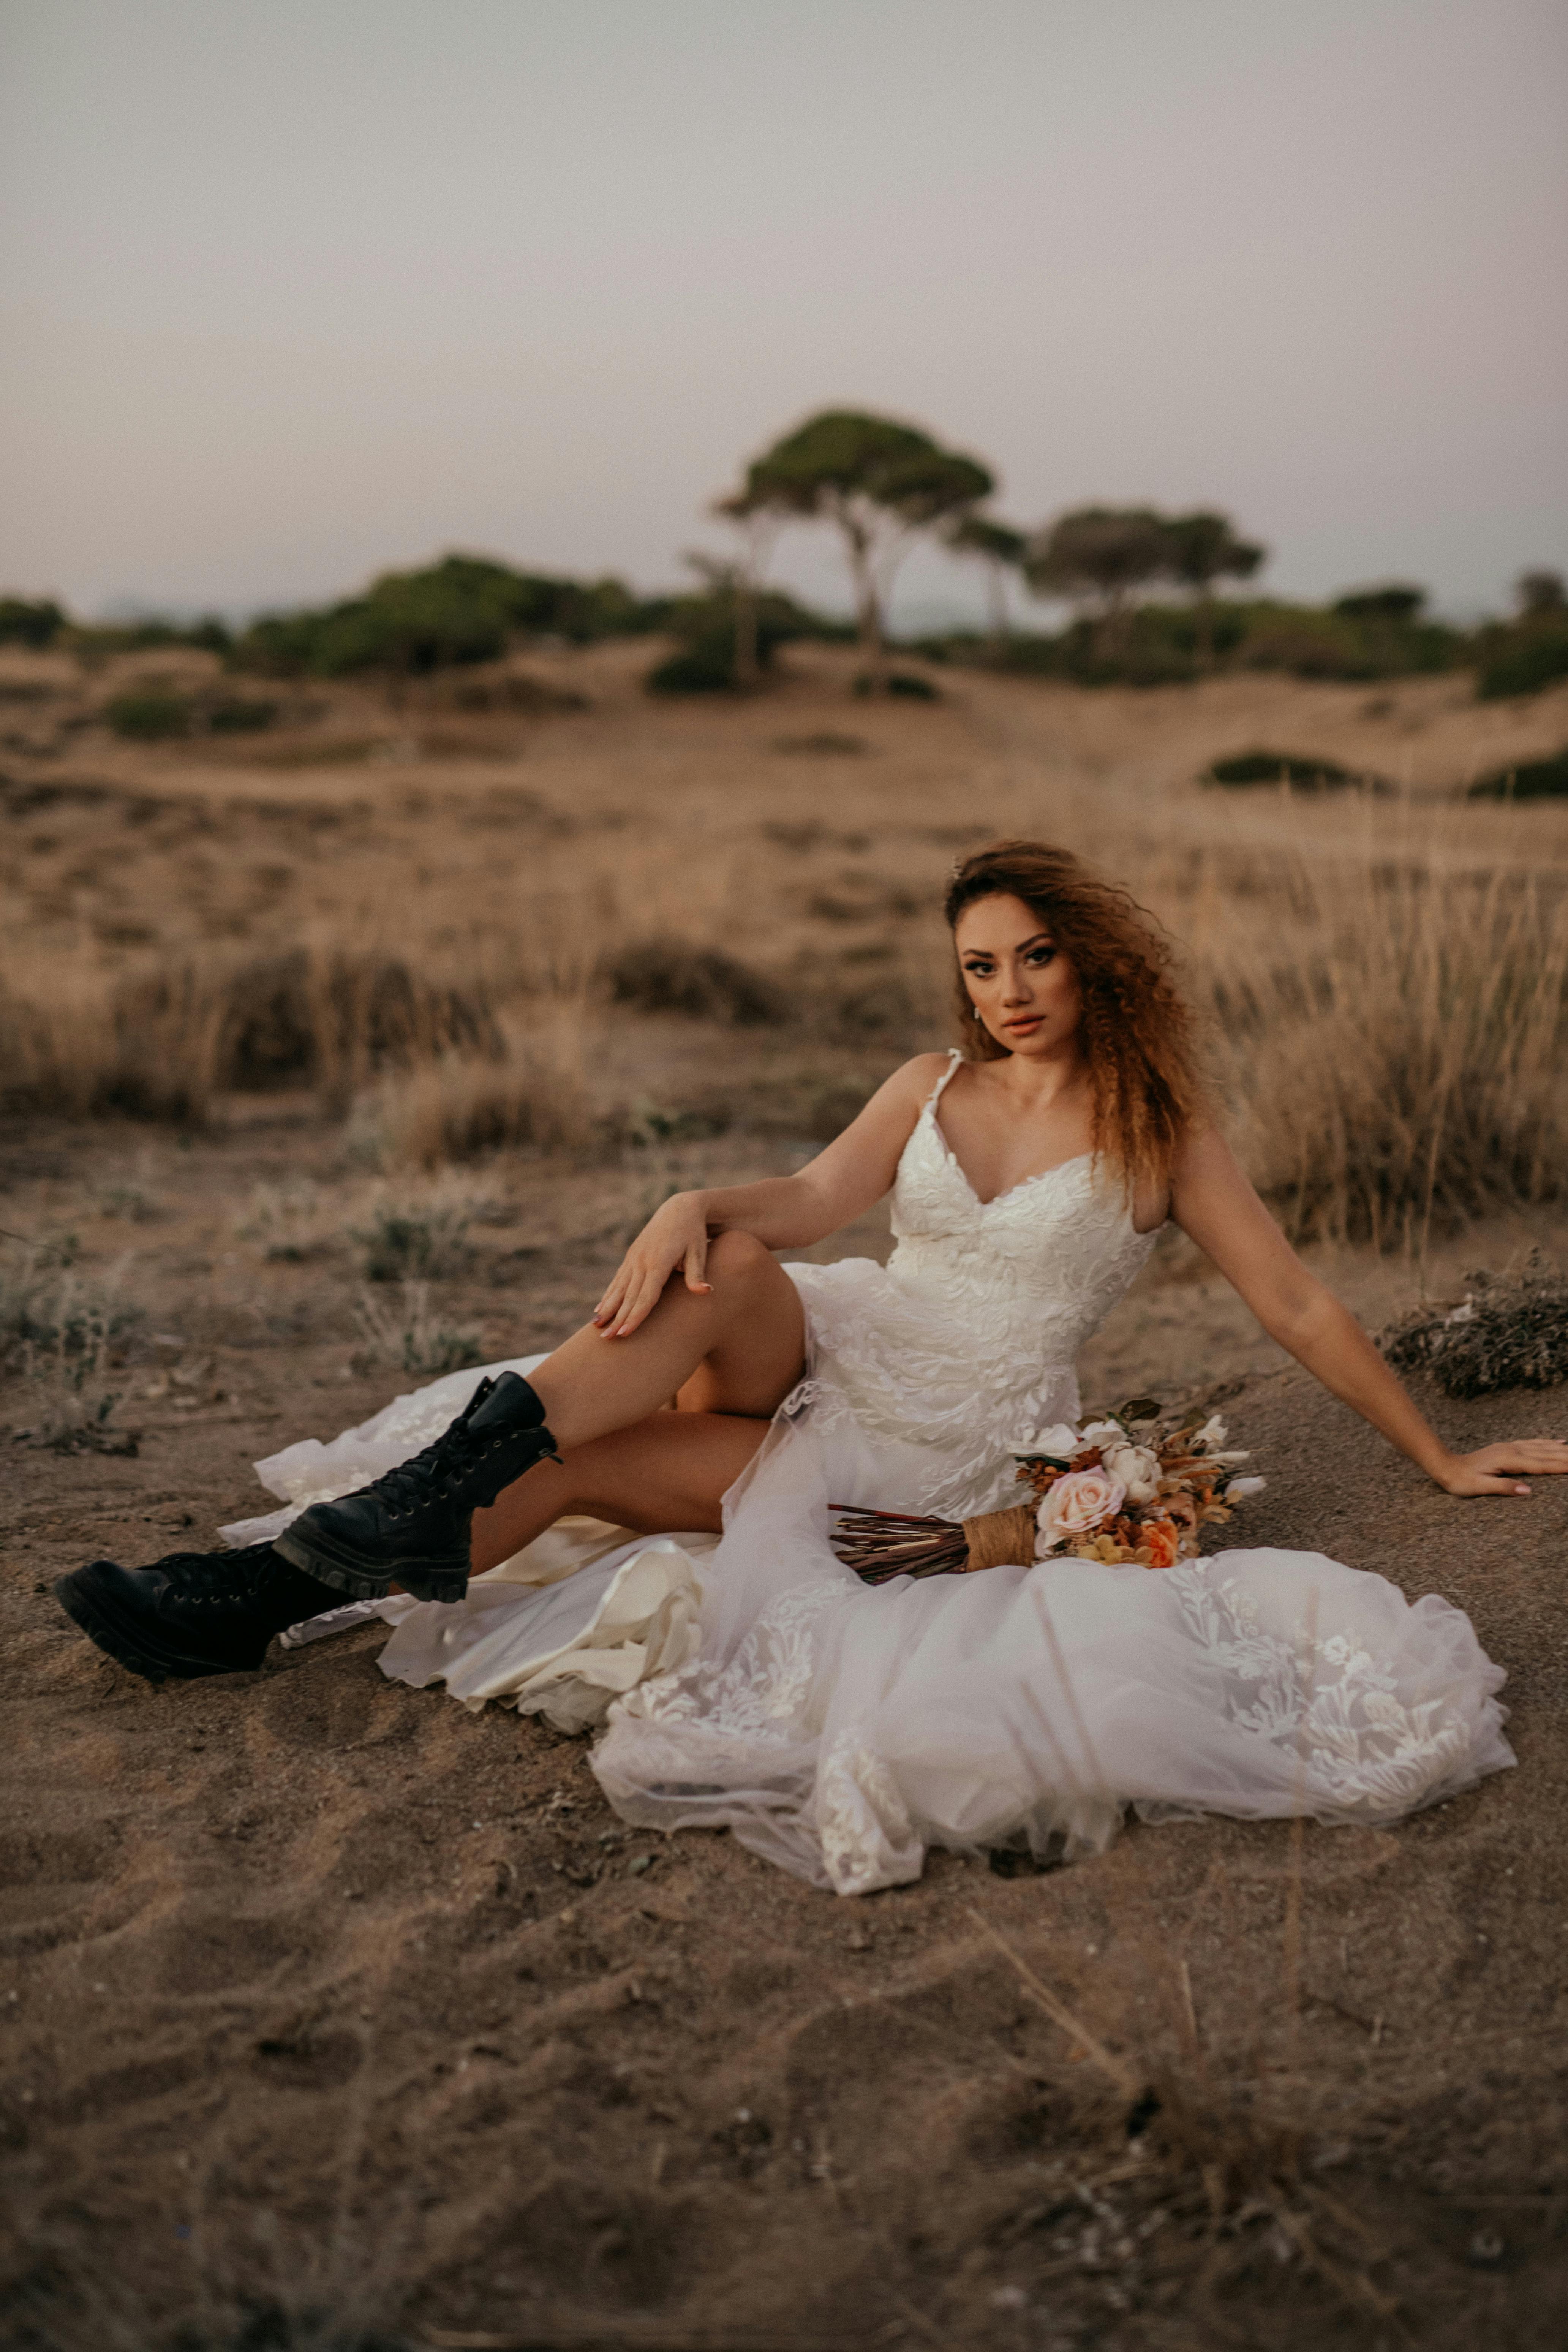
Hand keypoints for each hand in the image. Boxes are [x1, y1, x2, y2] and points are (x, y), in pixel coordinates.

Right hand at [592, 1192, 712, 1338]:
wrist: (680, 1208)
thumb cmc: (694, 1233)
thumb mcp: (699, 1251)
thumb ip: (697, 1273)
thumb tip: (705, 1292)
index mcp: (659, 1262)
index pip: (646, 1296)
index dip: (635, 1316)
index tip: (625, 1333)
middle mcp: (642, 1261)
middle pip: (628, 1296)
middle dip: (617, 1319)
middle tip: (606, 1339)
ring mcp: (634, 1258)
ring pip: (618, 1289)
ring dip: (607, 1309)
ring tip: (596, 1327)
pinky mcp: (631, 1257)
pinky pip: (618, 1280)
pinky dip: (608, 1295)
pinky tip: (600, 1309)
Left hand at [1434, 1436, 1567, 1497]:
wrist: (1445, 1466)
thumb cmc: (1461, 1481)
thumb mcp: (1480, 1487)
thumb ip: (1504, 1487)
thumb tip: (1528, 1490)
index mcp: (1509, 1460)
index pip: (1543, 1465)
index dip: (1563, 1466)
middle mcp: (1513, 1450)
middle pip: (1548, 1454)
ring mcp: (1511, 1447)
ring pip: (1543, 1446)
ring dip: (1562, 1449)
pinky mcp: (1507, 1448)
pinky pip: (1534, 1443)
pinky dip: (1549, 1443)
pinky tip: (1558, 1442)